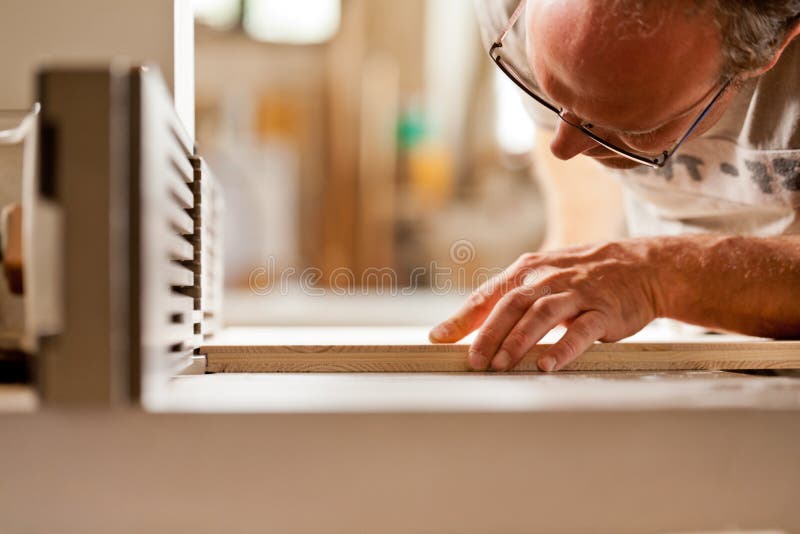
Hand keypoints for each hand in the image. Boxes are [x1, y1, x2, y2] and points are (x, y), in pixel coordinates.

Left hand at [429, 240, 662, 371]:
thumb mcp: (541, 279)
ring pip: (541, 314)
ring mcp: (576, 293)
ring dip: (519, 341)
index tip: (438, 338)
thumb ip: (507, 301)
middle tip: (473, 361)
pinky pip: (581, 330)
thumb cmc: (580, 278)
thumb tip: (465, 327)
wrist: (640, 266)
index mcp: (527, 271)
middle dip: (488, 334)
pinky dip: (563, 348)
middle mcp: (548, 279)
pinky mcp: (604, 311)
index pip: (487, 295)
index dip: (462, 318)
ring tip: (502, 365)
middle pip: (511, 305)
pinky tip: (548, 365)